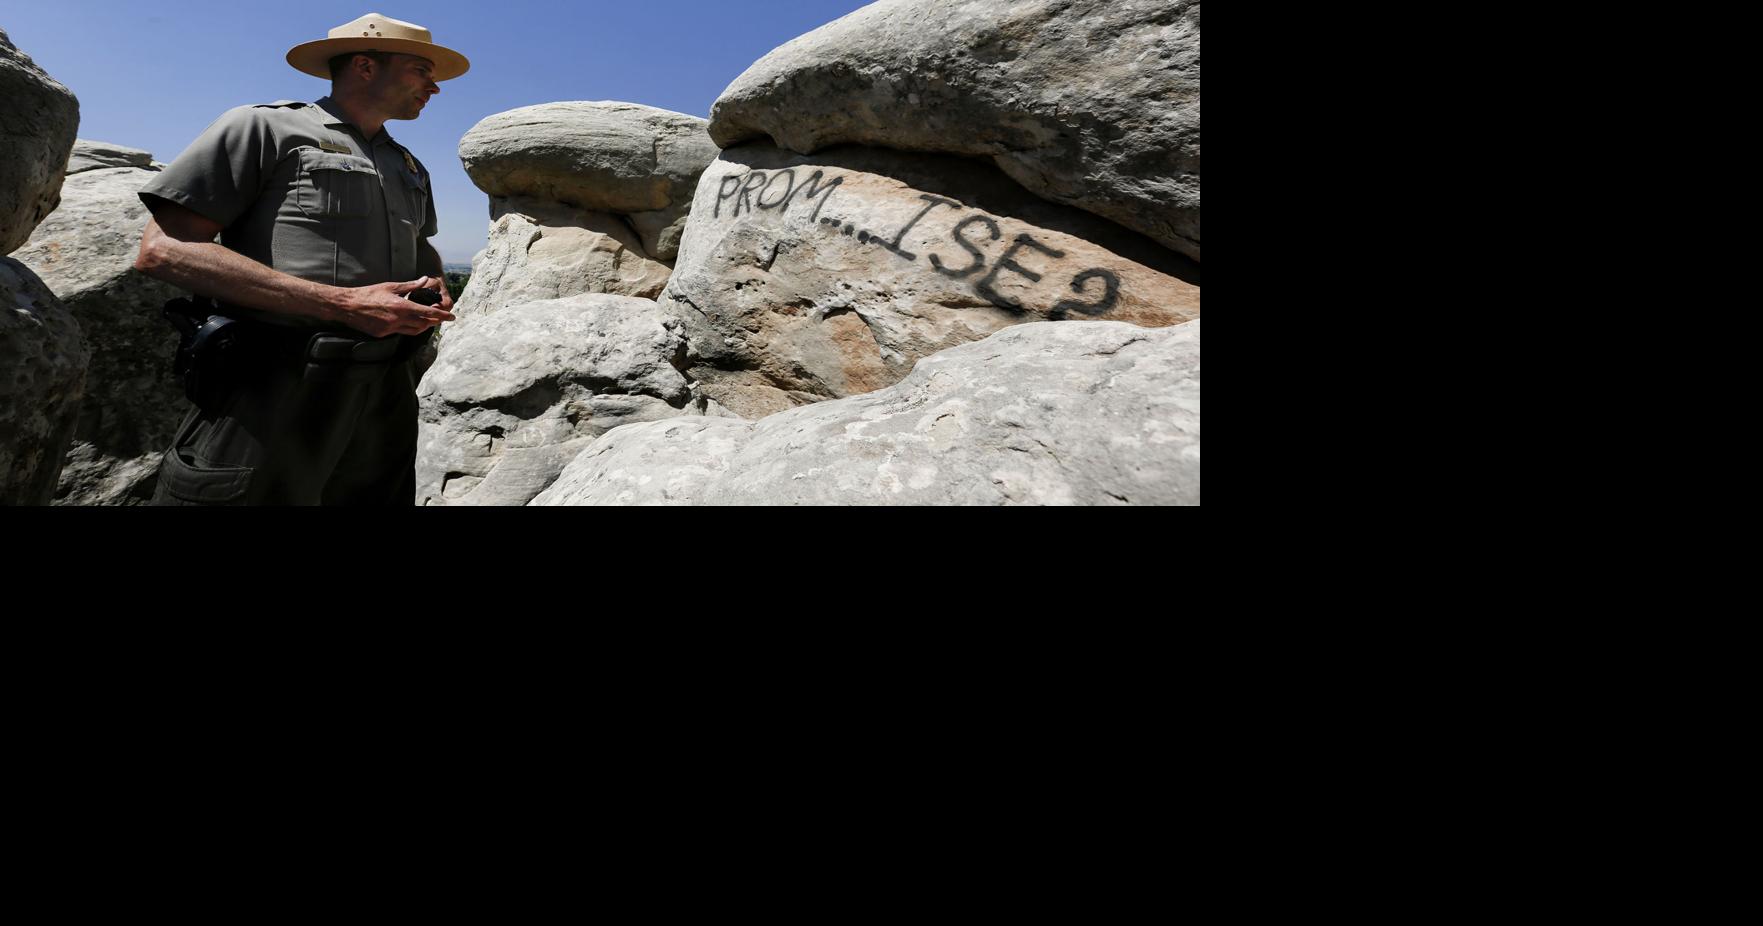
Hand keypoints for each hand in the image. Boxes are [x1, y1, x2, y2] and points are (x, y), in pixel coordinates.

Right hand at [337, 276, 455, 337]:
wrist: (348, 306)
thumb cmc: (369, 293)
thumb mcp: (390, 286)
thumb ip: (410, 285)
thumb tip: (425, 280)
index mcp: (401, 307)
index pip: (428, 313)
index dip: (442, 316)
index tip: (452, 317)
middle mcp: (398, 320)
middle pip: (423, 325)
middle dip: (433, 322)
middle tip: (439, 318)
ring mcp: (390, 329)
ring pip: (413, 331)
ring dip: (422, 327)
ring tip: (427, 321)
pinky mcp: (383, 334)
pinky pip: (400, 332)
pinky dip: (407, 328)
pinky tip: (407, 322)